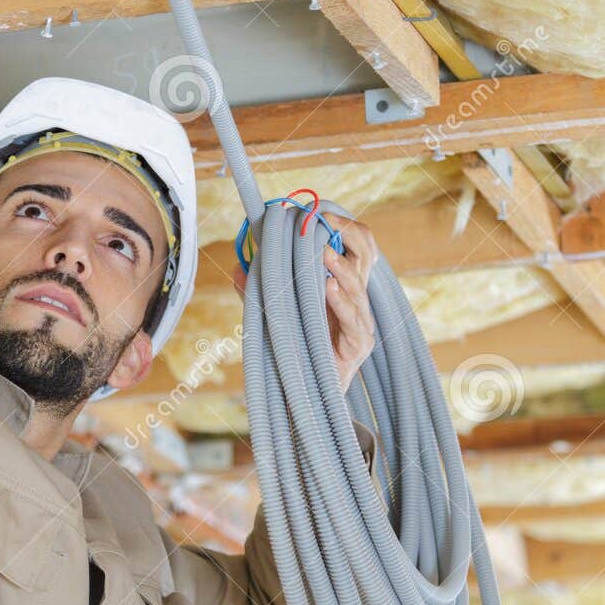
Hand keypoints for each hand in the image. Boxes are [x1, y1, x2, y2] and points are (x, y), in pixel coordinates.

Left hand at [226, 216, 379, 391]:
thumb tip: (237, 266)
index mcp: (341, 284)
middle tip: (324, 221)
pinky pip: (355, 320)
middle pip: (366, 255)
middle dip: (349, 234)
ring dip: (340, 268)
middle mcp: (355, 298)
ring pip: (358, 287)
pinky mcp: (360, 345)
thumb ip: (257, 290)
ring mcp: (361, 322)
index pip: (353, 245)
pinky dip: (342, 302)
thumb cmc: (293, 347)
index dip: (341, 224)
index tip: (317, 211)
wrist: (304, 393)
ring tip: (323, 253)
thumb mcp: (272, 311)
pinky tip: (328, 288)